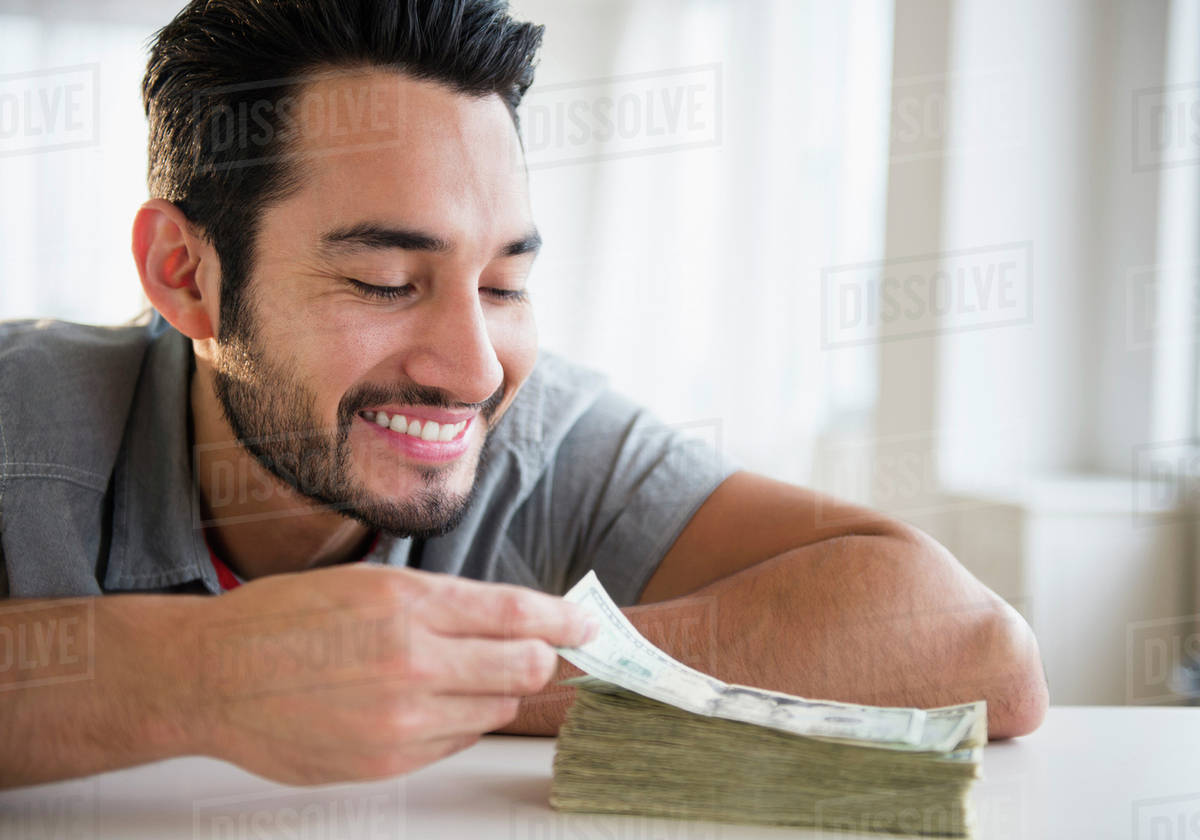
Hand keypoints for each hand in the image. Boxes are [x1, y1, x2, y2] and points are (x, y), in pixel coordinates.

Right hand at [181, 564, 595, 784]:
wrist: (212, 677)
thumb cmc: (282, 621)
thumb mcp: (365, 584)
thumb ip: (440, 604)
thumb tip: (507, 619)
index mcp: (409, 602)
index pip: (519, 614)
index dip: (563, 619)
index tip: (585, 623)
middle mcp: (414, 660)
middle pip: (523, 666)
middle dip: (540, 658)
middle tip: (539, 652)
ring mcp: (404, 717)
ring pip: (495, 706)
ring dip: (493, 689)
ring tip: (453, 673)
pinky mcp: (390, 760)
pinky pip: (457, 738)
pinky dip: (458, 719)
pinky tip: (423, 702)